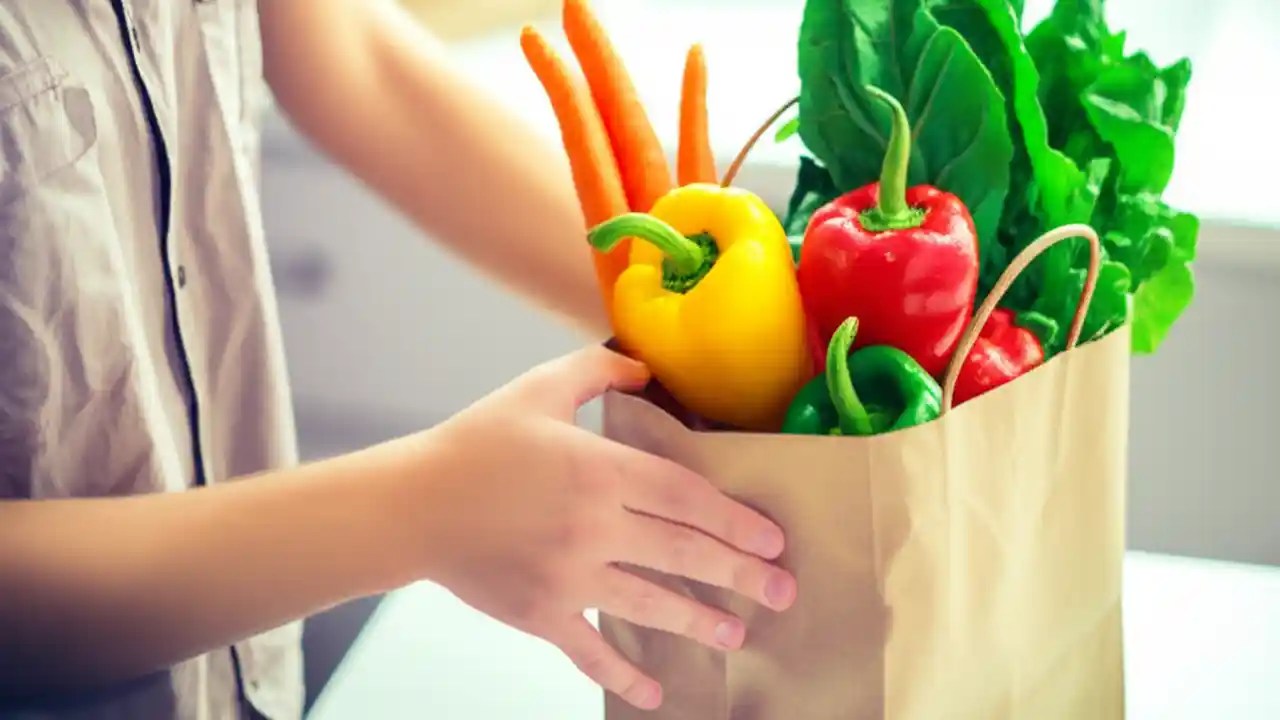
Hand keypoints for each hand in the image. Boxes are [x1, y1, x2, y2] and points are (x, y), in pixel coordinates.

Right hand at [415, 345, 796, 709]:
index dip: (736, 521)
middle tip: (782, 591)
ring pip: (651, 604)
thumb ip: (597, 370)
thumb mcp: (539, 388)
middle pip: (685, 553)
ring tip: (738, 634)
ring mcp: (569, 576)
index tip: (772, 540)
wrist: (413, 504)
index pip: (687, 498)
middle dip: (741, 574)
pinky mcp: (541, 613)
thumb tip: (645, 367)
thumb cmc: (476, 443)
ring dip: (700, 621)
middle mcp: (594, 526)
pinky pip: (590, 650)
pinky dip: (624, 674)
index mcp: (599, 469)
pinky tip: (655, 692)